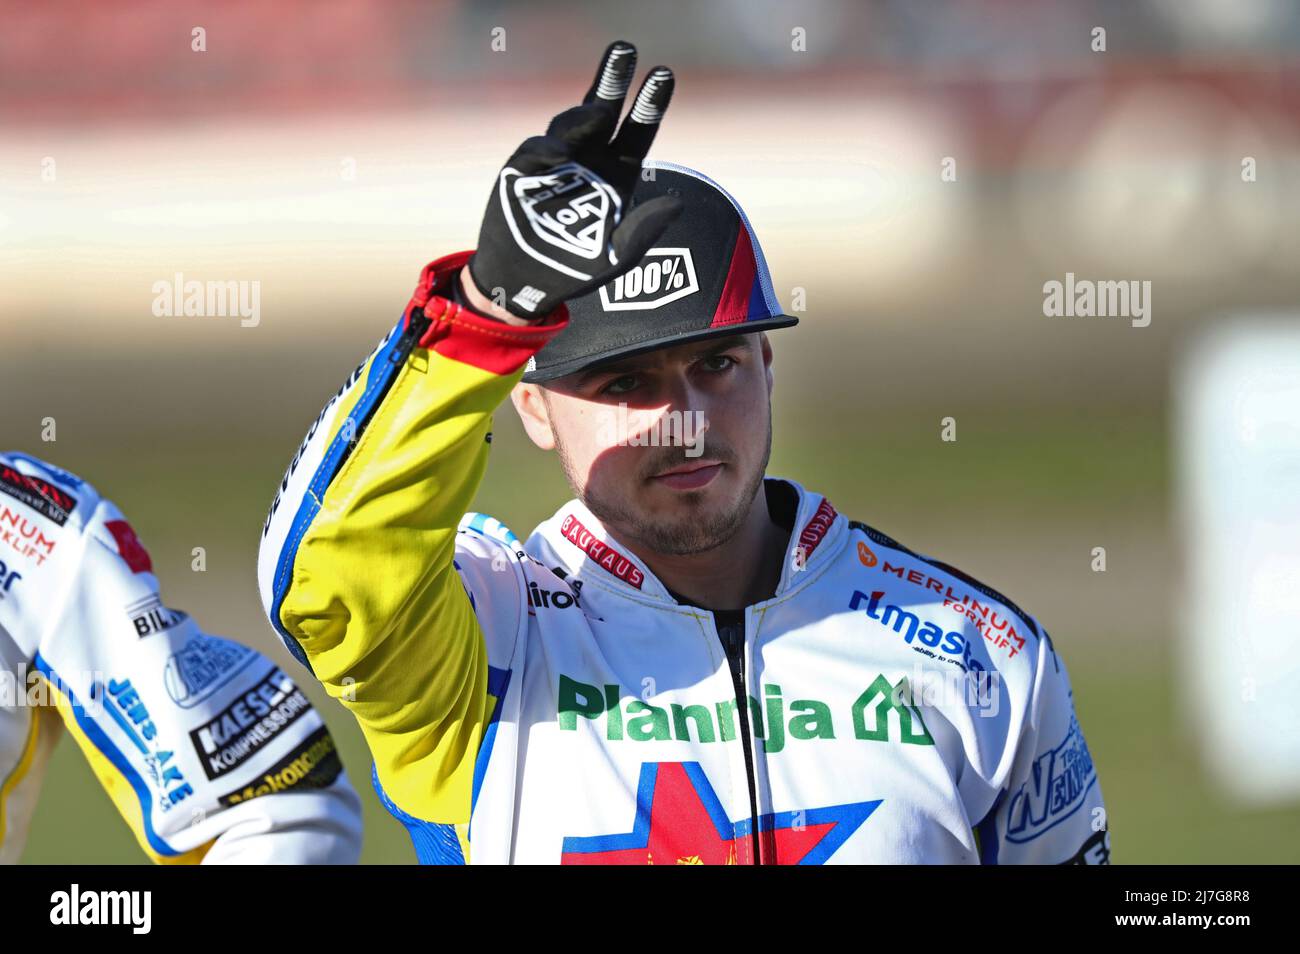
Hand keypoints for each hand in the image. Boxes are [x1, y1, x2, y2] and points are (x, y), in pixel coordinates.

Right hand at [466, 40, 682, 319]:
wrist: (521, 280)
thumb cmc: (572, 268)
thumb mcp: (616, 255)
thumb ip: (644, 230)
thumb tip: (676, 203)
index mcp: (617, 174)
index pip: (637, 131)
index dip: (649, 104)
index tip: (663, 74)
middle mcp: (588, 159)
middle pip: (604, 110)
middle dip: (613, 80)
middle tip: (625, 49)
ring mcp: (555, 160)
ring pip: (570, 124)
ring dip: (584, 113)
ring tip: (598, 111)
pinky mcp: (523, 168)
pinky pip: (537, 149)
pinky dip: (549, 149)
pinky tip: (560, 156)